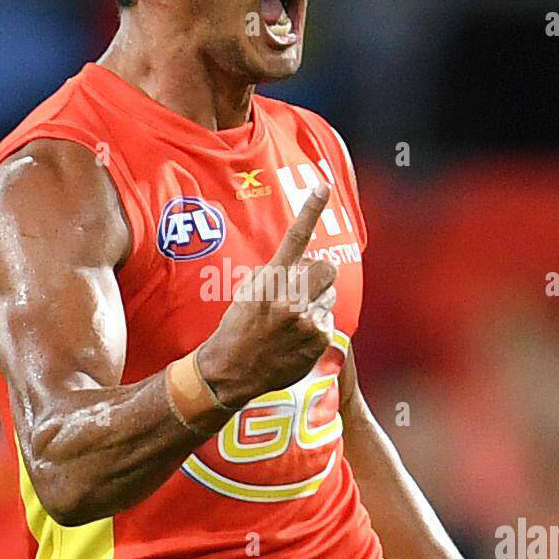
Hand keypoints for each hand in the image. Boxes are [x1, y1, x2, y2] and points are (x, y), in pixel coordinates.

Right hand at [198, 184, 336, 407]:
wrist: (230, 372)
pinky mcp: (318, 340)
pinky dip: (315, 328)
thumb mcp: (248, 292)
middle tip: (304, 289)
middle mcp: (291, 298)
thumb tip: (303, 263)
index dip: (310, 209)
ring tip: (291, 323)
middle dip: (319, 275)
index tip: (322, 186)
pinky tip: (295, 341)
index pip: (294, 238)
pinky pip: (328, 322)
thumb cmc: (237, 328)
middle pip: (327, 268)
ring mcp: (307, 320)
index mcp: (270, 281)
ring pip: (328, 297)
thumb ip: (276, 273)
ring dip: (315, 304)